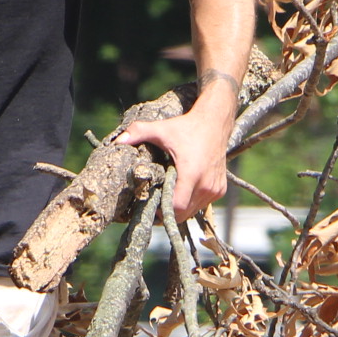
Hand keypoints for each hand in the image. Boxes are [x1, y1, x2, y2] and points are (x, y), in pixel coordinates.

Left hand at [117, 106, 228, 220]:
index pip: (177, 207)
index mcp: (191, 173)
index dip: (163, 210)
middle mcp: (206, 184)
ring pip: (193, 211)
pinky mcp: (220, 190)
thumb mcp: (161, 129)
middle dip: (168, 211)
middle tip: (156, 202)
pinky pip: (202, 205)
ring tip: (169, 195)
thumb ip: (137, 133)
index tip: (152, 204)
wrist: (215, 123)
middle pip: (184, 213)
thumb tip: (117, 142)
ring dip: (181, 208)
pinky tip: (183, 190)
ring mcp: (215, 189)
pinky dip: (192, 202)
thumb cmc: (187, 127)